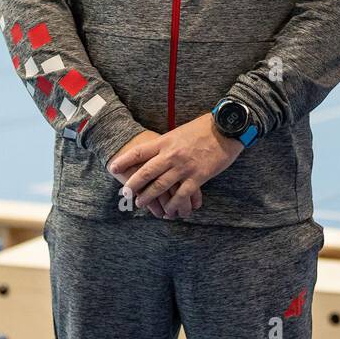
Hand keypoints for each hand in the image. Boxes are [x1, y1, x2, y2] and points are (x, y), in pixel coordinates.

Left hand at [108, 113, 242, 217]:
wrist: (226, 128)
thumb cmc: (205, 128)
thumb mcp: (181, 131)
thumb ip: (168, 143)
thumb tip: (158, 151)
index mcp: (165, 142)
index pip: (139, 152)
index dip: (124, 160)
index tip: (113, 167)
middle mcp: (171, 155)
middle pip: (146, 173)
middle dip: (133, 185)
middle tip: (126, 194)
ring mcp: (183, 167)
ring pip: (160, 186)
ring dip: (149, 197)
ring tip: (141, 204)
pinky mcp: (197, 177)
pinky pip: (181, 195)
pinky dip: (174, 205)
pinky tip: (170, 210)